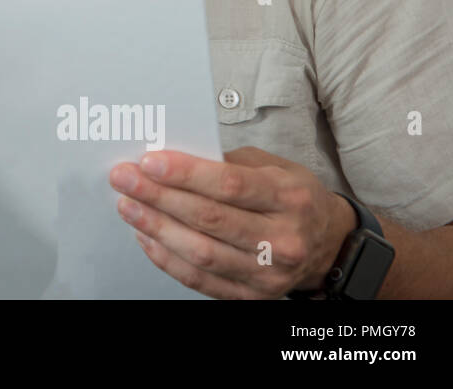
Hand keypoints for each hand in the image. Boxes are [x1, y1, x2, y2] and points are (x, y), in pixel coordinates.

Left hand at [108, 145, 357, 298]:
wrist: (328, 244)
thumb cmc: (292, 197)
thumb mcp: (273, 166)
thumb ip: (227, 161)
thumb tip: (173, 157)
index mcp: (290, 198)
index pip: (230, 185)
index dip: (185, 173)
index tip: (149, 161)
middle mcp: (283, 239)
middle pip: (210, 219)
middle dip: (159, 197)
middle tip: (125, 179)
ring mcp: (268, 273)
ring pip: (201, 253)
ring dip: (156, 228)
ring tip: (128, 206)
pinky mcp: (252, 296)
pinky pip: (201, 280)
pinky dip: (167, 259)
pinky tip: (146, 236)